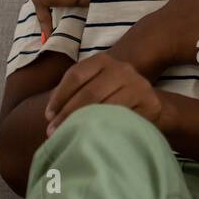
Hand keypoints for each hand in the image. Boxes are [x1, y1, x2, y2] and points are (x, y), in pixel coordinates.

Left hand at [44, 53, 162, 135]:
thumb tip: (51, 117)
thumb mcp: (91, 85)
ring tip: (71, 138)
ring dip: (86, 125)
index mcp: (103, 60)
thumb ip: (70, 94)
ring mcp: (138, 85)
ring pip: (106, 107)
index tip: (49, 117)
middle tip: (54, 133)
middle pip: (89, 92)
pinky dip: (108, 130)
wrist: (146, 100)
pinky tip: (96, 138)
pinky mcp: (150, 104)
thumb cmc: (109, 95)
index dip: (59, 97)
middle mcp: (122, 69)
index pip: (75, 75)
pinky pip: (124, 119)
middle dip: (68, 115)